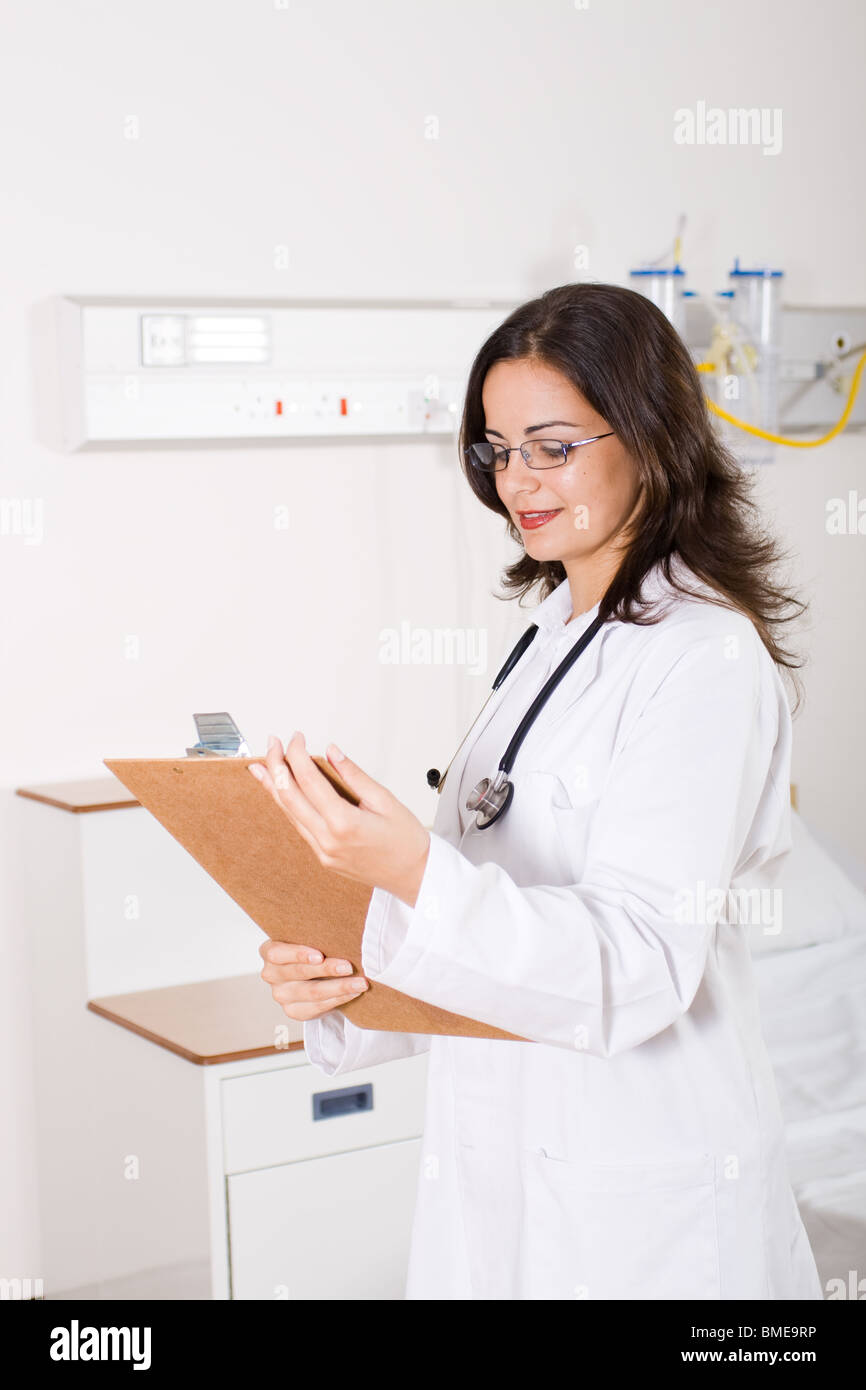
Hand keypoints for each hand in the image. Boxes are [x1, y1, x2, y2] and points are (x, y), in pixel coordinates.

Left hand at [249, 732, 430, 907]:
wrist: (414, 876)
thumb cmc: (406, 841)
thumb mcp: (385, 800)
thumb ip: (354, 775)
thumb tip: (332, 752)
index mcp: (344, 823)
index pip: (308, 781)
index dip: (297, 754)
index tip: (297, 738)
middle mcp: (327, 840)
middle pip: (289, 796)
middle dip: (276, 766)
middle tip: (272, 744)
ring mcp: (323, 852)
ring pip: (288, 814)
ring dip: (273, 787)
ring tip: (261, 767)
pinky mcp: (323, 857)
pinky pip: (299, 827)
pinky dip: (287, 806)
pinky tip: (282, 793)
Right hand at [258, 939, 368, 1020]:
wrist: (312, 974)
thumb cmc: (312, 948)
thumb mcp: (308, 937)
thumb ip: (316, 931)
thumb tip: (343, 915)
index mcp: (270, 952)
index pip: (277, 953)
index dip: (298, 954)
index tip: (320, 955)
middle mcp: (271, 974)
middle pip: (299, 973)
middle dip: (327, 969)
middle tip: (349, 966)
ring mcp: (281, 995)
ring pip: (312, 992)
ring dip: (339, 987)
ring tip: (360, 982)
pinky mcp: (294, 1011)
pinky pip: (318, 1006)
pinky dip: (339, 999)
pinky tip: (353, 992)